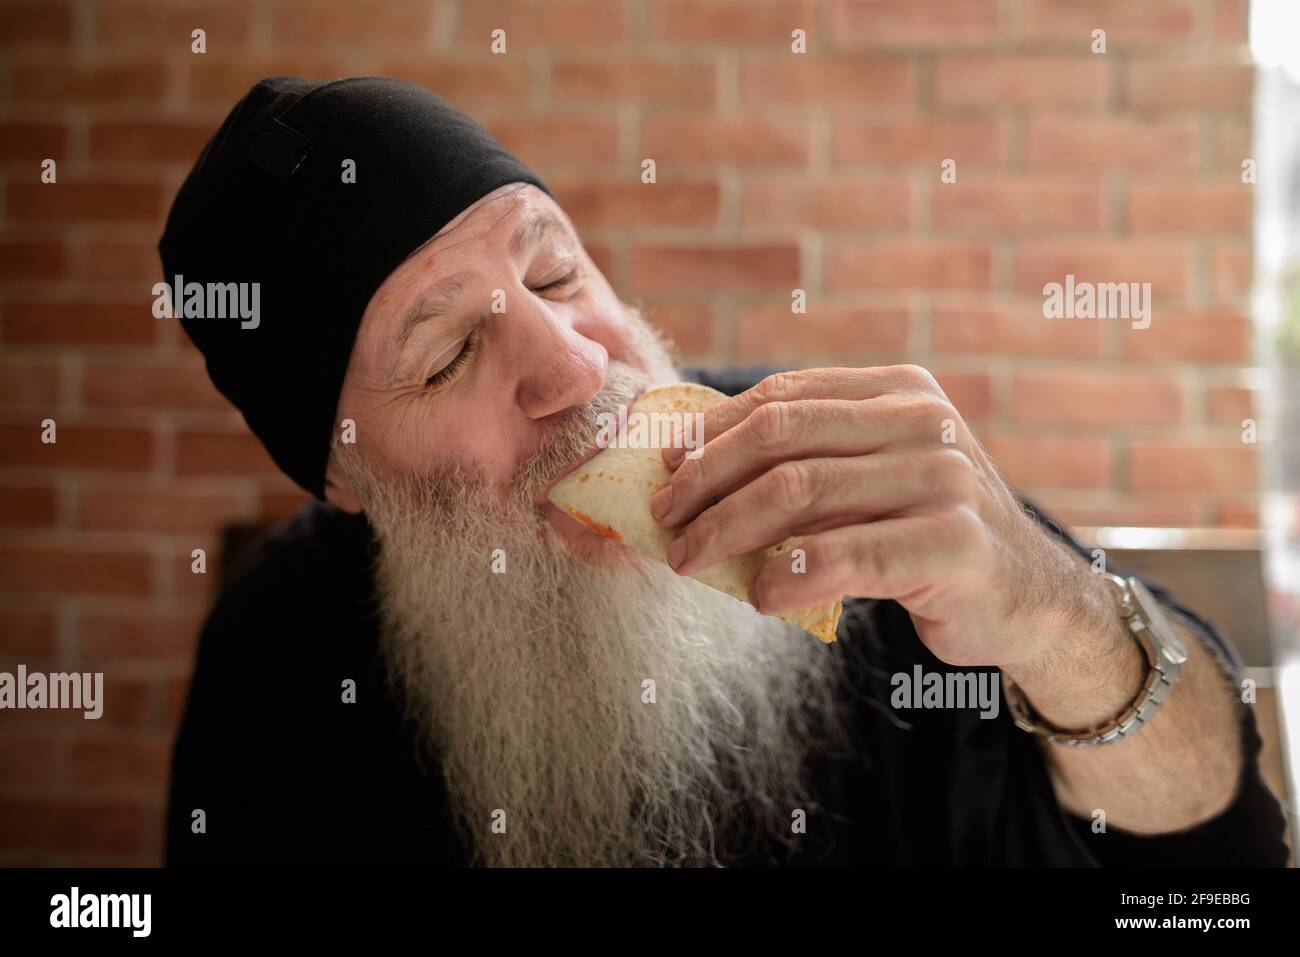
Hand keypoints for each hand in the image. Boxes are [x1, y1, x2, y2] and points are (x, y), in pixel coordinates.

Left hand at [651, 366, 1098, 671]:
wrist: (1029, 600)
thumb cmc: (929, 536)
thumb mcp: (876, 477)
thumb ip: (812, 458)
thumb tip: (693, 464)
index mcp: (901, 390)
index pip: (784, 397)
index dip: (713, 430)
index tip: (664, 466)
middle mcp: (924, 421)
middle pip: (781, 438)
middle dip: (706, 480)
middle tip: (664, 522)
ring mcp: (943, 479)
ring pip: (800, 491)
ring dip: (726, 530)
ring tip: (689, 560)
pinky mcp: (953, 543)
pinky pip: (841, 555)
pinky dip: (786, 576)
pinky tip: (759, 596)